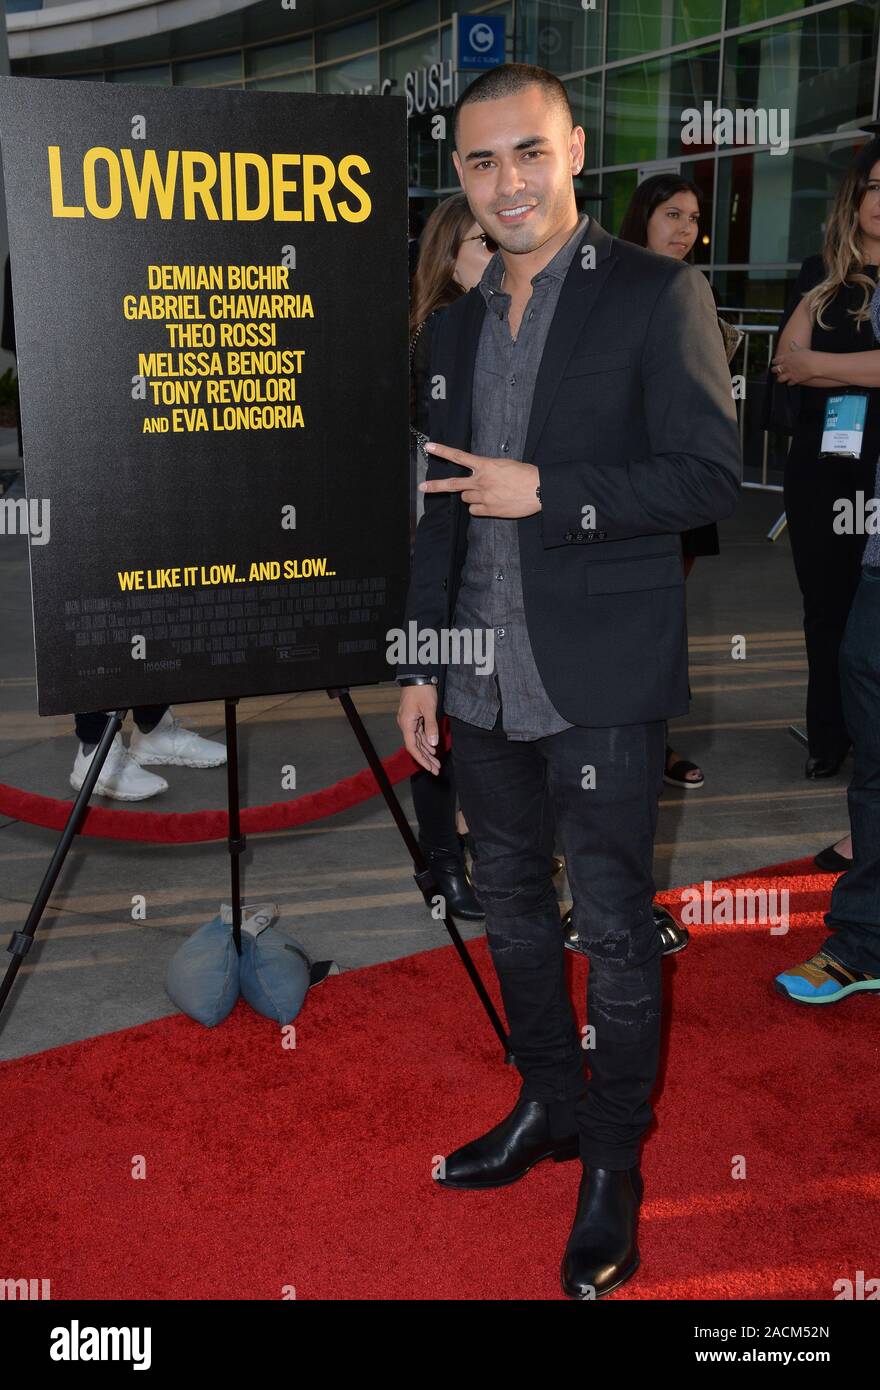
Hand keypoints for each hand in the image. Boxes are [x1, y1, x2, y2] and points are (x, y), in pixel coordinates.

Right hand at [397, 683, 440, 773]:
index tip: (431, 768)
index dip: (422, 759)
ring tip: (436, 762)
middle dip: (426, 759)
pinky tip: (432, 747)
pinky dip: (426, 741)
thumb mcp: (429, 708)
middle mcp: (405, 724)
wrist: (417, 675)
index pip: (412, 747)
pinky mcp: (413, 717)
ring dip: (427, 751)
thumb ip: (431, 727)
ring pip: (417, 741)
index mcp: (406, 723)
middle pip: (415, 746)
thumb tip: (433, 744)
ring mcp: (409, 721)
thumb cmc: (422, 690)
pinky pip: (419, 733)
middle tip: (436, 769)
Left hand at [420, 442, 540, 517]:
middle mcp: (481, 481)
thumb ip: (488, 470)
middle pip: (453, 484)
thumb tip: (478, 476)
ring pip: (465, 498)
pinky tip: (490, 504)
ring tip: (485, 494)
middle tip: (422, 487)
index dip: (443, 451)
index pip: (459, 456)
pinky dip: (478, 508)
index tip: (430, 447)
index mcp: (485, 466)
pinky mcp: (489, 509)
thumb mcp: (505, 465)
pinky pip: (475, 510)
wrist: (539, 489)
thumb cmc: (525, 475)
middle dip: (435, 486)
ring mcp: (484, 496)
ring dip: (470, 496)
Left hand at [771, 340, 816, 385]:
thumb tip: (791, 343)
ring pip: (780, 379)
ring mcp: (790, 374)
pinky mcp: (794, 380)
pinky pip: (789, 384)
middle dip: (774, 370)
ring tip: (780, 378)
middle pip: (775, 370)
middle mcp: (786, 367)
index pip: (776, 360)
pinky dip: (789, 383)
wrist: (815, 365)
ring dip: (780, 378)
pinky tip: (790, 382)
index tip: (774, 362)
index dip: (774, 361)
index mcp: (786, 358)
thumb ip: (794, 347)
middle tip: (775, 370)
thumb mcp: (801, 349)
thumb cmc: (809, 356)